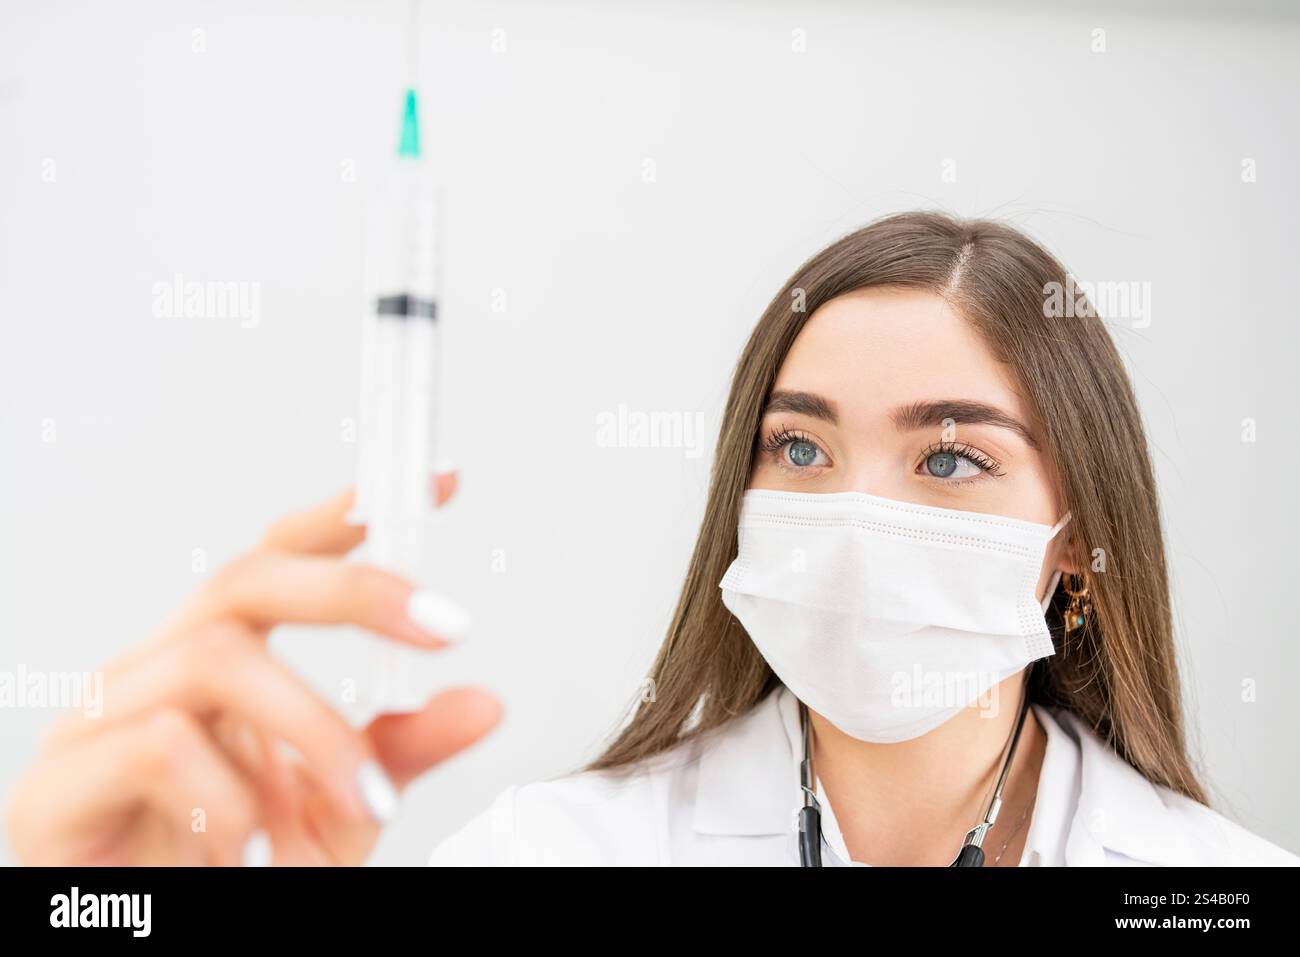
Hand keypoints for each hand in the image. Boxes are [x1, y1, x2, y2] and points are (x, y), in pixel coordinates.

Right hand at [5, 471, 500, 864]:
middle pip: (246, 578)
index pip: (277, 561)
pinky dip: (228, 798)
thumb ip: (404, 753)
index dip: (348, 514)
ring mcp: (102, 720)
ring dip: (313, 728)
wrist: (156, 950)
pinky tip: (250, 846)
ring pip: (213, 657)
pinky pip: (156, 746)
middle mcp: (159, 671)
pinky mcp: (58, 787)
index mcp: (221, 661)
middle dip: (355, 588)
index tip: (435, 480)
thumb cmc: (238, 869)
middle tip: (444, 624)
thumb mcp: (341, 809)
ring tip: (364, 802)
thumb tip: (484, 703)